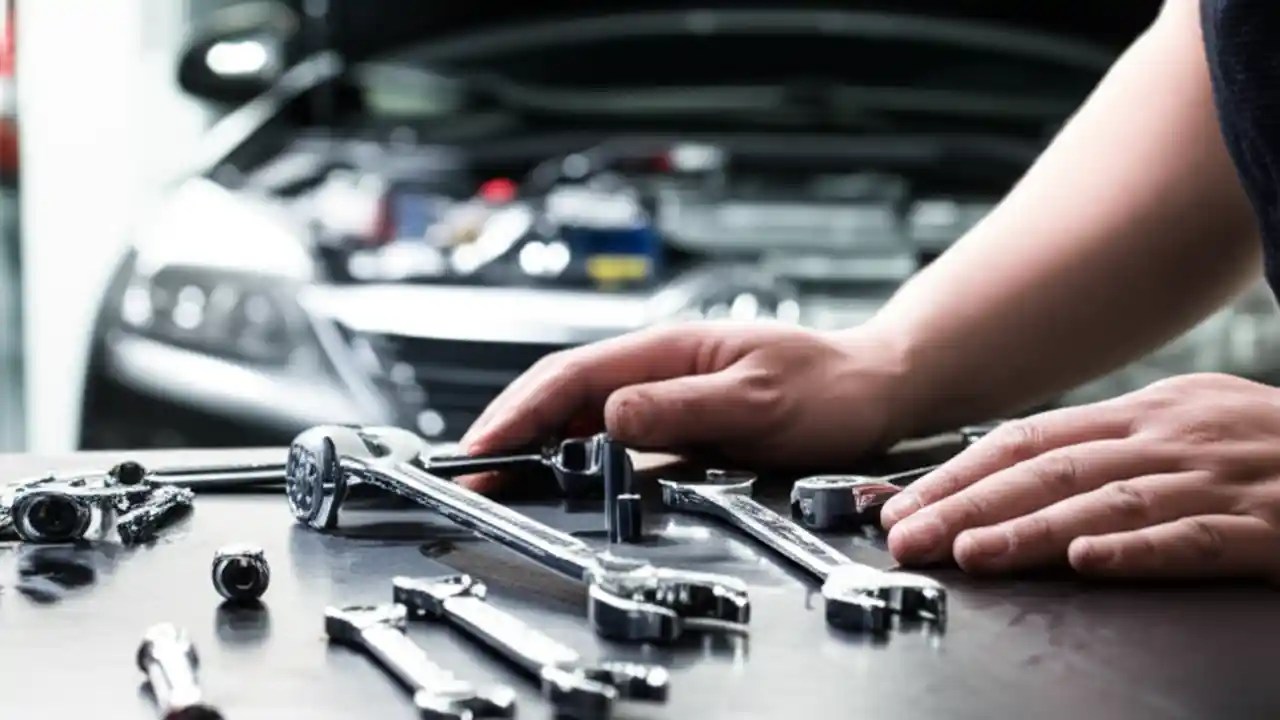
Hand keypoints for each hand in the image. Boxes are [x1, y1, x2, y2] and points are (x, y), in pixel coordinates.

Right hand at [458, 321, 908, 491]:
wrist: (873, 389)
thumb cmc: (828, 389)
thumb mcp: (759, 399)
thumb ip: (684, 407)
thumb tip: (611, 417)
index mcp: (668, 350)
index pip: (572, 375)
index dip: (519, 411)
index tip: (483, 445)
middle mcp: (658, 368)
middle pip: (562, 393)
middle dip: (509, 428)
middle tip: (470, 472)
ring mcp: (665, 394)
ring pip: (580, 415)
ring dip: (535, 444)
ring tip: (497, 479)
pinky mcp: (678, 421)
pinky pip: (611, 438)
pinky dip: (574, 457)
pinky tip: (558, 478)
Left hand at [881, 373, 1279, 582]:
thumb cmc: (1271, 448)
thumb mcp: (1186, 426)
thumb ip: (1108, 450)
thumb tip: (1019, 478)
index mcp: (1145, 412)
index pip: (1027, 439)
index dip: (958, 472)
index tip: (901, 502)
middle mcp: (1170, 436)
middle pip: (1048, 469)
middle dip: (967, 504)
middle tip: (907, 534)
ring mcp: (1218, 479)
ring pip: (1105, 502)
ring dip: (1029, 528)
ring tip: (972, 552)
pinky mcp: (1266, 528)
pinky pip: (1192, 539)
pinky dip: (1135, 550)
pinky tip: (1086, 562)